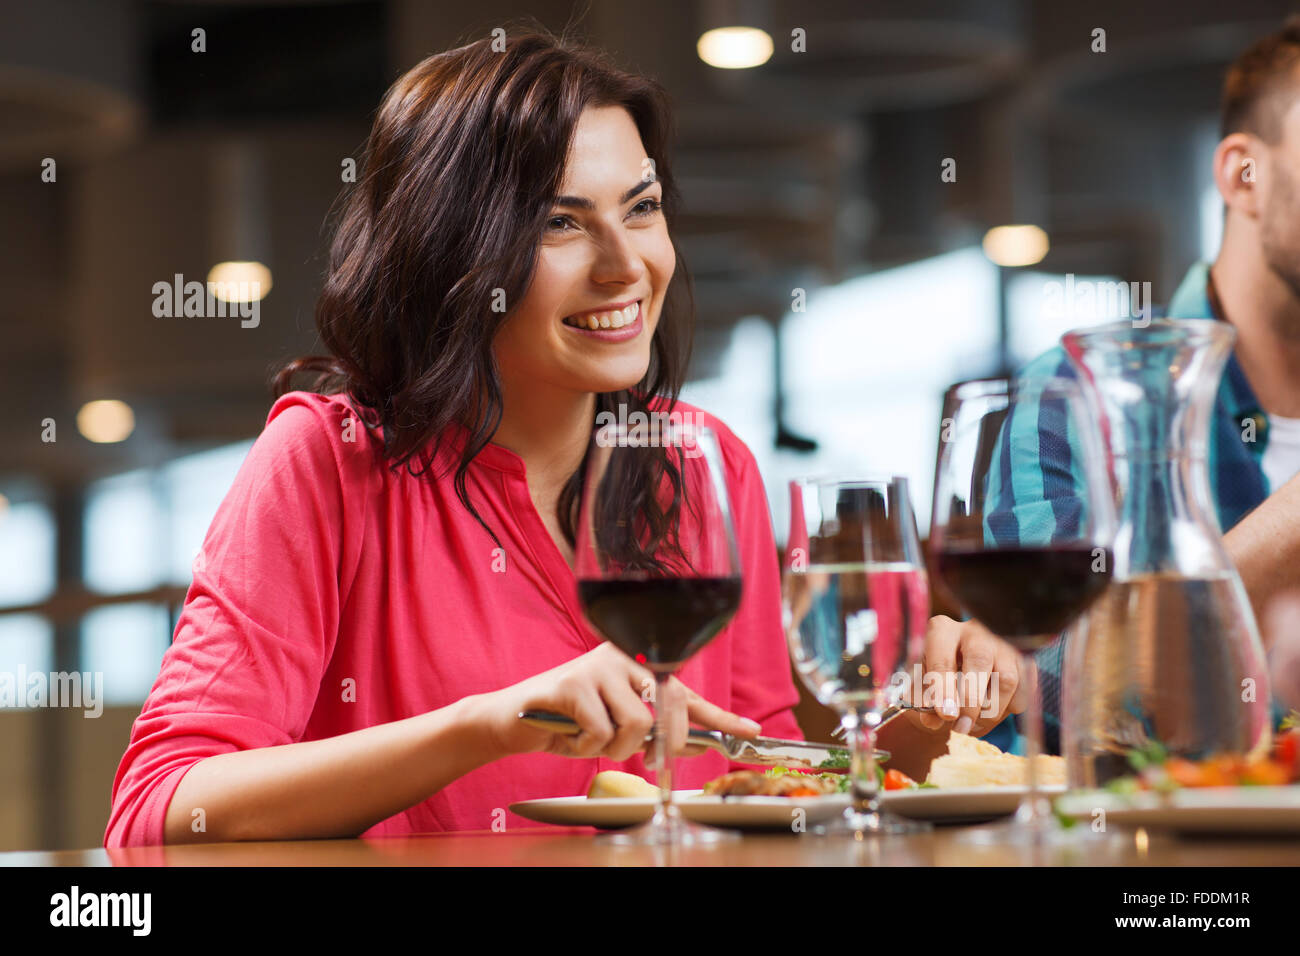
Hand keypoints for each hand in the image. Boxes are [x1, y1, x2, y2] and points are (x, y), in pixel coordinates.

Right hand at [471, 642, 762, 760]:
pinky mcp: (573, 682)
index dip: (721, 716)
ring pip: (636, 723)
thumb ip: (653, 728)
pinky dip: (587, 747)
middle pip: (667, 708)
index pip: (687, 693)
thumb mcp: (617, 723)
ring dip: (616, 748)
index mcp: (637, 663)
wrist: (513, 720)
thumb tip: (694, 744)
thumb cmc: (569, 722)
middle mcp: (622, 656)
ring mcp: (597, 666)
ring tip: (592, 739)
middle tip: (643, 758)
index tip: (751, 731)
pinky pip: (602, 731)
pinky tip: (571, 736)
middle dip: (661, 744)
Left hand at [904, 614, 1030, 736]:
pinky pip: (1025, 688)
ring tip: (974, 725)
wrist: (961, 667)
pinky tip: (992, 713)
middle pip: (980, 662)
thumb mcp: (922, 684)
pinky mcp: (1024, 658)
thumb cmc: (937, 676)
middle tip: (961, 727)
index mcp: (942, 631)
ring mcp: (1003, 643)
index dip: (945, 690)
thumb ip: (924, 701)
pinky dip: (1010, 708)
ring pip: (1007, 679)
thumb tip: (934, 720)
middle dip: (972, 701)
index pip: (943, 658)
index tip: (947, 715)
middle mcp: (975, 631)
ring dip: (992, 710)